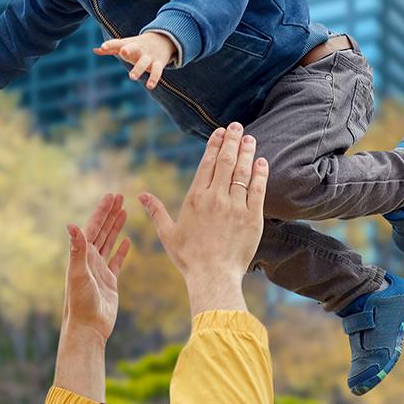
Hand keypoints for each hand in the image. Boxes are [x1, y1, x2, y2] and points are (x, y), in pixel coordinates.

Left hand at [62, 193, 131, 343]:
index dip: (102, 211)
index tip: (111, 196)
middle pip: (102, 231)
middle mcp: (90, 260)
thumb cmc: (80, 302)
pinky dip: (121, 250)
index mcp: (82, 255)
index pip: (93, 227)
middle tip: (120, 196)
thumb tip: (71, 225)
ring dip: (116, 227)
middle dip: (110, 213)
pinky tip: (127, 241)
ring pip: (109, 242)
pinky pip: (116, 261)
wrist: (88, 327)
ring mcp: (100, 270)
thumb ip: (76, 250)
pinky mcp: (109, 282)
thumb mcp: (78, 274)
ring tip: (125, 211)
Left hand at [93, 32, 177, 89]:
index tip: (103, 47)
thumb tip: (94, 50)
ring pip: (144, 62)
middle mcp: (138, 49)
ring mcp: (149, 56)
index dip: (110, 45)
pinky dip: (154, 78)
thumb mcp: (125, 45)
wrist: (163, 39)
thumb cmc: (137, 46)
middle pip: (133, 48)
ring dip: (139, 69)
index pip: (117, 43)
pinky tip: (150, 86)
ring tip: (132, 77)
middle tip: (123, 52)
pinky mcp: (158, 63)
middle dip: (128, 49)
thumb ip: (111, 49)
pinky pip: (157, 71)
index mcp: (128, 44)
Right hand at [137, 123, 266, 313]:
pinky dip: (260, 174)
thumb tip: (141, 195)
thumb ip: (156, 211)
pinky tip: (262, 162)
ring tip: (250, 139)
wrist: (213, 277)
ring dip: (247, 152)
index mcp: (195, 198)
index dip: (215, 145)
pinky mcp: (252, 218)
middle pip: (226, 161)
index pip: (207, 163)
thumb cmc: (189, 258)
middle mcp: (216, 198)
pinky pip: (258, 190)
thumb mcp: (168, 233)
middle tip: (238, 127)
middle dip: (232, 141)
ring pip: (243, 172)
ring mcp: (235, 207)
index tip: (220, 132)